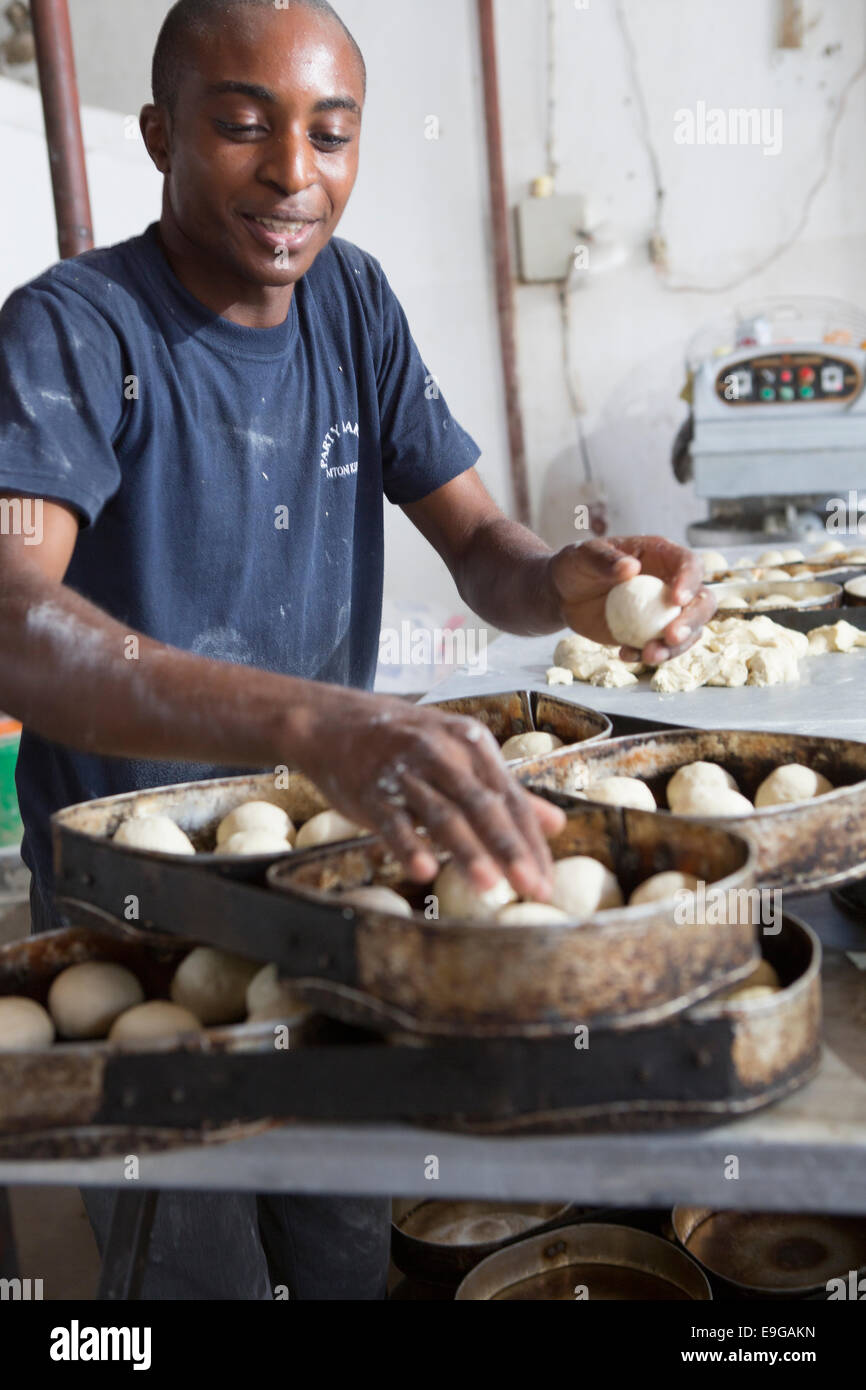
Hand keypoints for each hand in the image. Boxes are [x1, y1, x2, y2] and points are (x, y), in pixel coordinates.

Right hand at [293, 689, 565, 898]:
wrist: (333, 722)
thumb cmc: (404, 743)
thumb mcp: (459, 754)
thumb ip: (505, 790)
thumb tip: (556, 824)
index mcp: (471, 744)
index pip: (511, 798)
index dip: (531, 842)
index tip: (546, 881)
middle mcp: (442, 753)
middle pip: (483, 805)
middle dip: (510, 847)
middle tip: (532, 887)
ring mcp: (405, 771)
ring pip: (442, 813)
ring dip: (467, 850)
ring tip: (489, 884)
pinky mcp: (370, 790)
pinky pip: (392, 820)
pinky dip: (407, 844)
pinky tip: (423, 870)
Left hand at [549, 535, 716, 663]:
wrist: (563, 594)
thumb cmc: (576, 566)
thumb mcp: (583, 556)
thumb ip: (605, 561)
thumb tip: (631, 567)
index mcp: (662, 555)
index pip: (690, 564)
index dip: (690, 580)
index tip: (677, 599)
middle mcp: (670, 582)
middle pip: (702, 602)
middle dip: (693, 621)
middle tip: (671, 637)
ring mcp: (663, 611)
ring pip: (689, 631)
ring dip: (674, 648)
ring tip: (648, 656)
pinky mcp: (651, 633)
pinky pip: (663, 648)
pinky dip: (649, 655)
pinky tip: (626, 655)